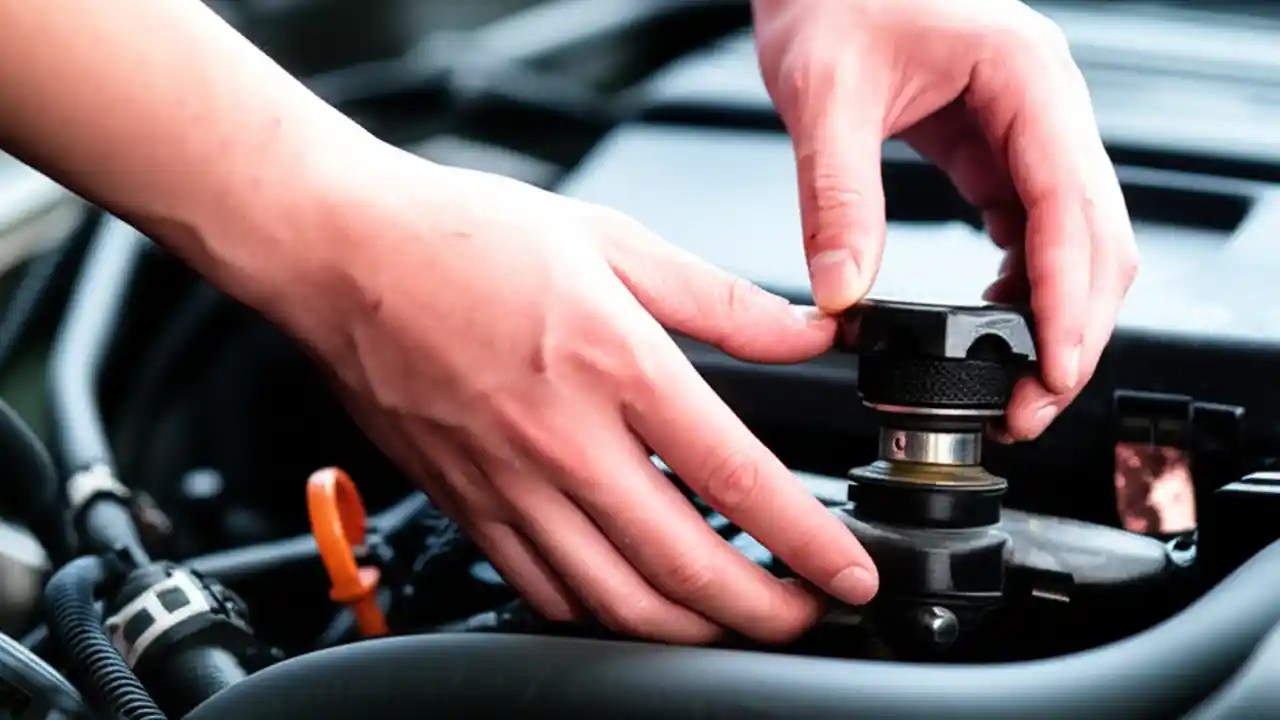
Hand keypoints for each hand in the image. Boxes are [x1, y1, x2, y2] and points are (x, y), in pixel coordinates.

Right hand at [280, 150, 877, 643]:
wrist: (343, 253)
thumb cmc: (463, 237)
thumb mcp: (613, 242)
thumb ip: (722, 301)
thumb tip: (805, 334)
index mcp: (614, 365)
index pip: (736, 478)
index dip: (807, 541)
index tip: (848, 573)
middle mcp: (563, 440)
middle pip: (682, 566)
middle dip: (761, 612)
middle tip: (804, 616)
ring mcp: (508, 483)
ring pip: (613, 599)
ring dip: (688, 630)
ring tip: (732, 624)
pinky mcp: (466, 504)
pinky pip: (542, 588)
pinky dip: (600, 614)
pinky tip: (630, 603)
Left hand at [752, 0, 1138, 439]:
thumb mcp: (824, 93)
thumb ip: (836, 196)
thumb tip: (843, 290)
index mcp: (1024, 76)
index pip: (1071, 207)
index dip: (1068, 301)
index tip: (1053, 368)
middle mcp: (1042, 104)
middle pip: (1094, 237)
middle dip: (1072, 328)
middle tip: (1030, 403)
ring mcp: (1027, 127)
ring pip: (1072, 240)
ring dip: (1053, 315)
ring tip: (1014, 381)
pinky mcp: (997, 147)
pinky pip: (1032, 228)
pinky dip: (1024, 284)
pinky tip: (993, 321)